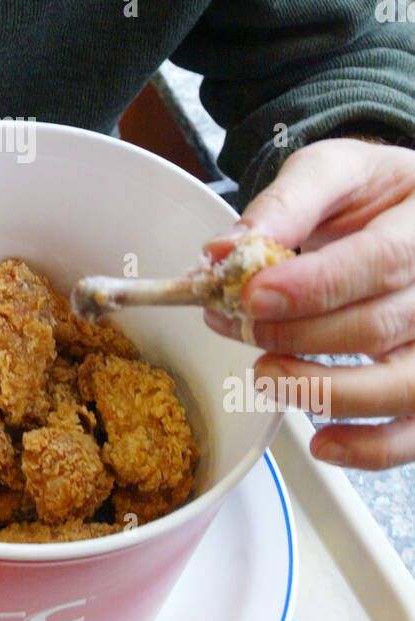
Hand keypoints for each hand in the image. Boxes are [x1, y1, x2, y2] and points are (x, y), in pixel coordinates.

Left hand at [203, 138, 414, 469]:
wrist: (406, 212)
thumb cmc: (372, 194)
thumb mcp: (331, 173)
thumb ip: (284, 206)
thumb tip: (224, 251)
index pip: (380, 261)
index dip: (314, 287)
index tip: (252, 296)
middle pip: (383, 326)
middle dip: (302, 335)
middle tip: (242, 326)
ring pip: (404, 386)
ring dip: (328, 392)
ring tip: (267, 376)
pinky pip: (414, 428)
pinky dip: (370, 447)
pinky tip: (323, 443)